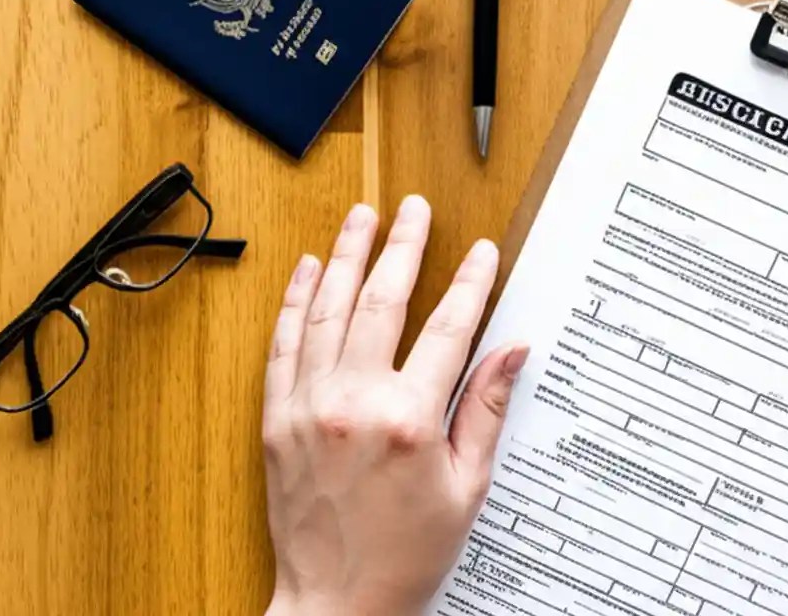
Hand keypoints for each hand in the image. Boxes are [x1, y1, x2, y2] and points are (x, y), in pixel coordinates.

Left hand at [261, 200, 527, 615]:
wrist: (337, 604)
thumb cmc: (406, 554)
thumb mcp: (466, 486)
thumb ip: (484, 409)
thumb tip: (510, 350)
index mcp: (410, 419)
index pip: (449, 329)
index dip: (470, 284)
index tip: (481, 253)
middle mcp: (354, 402)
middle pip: (383, 302)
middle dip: (403, 247)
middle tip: (414, 210)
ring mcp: (309, 406)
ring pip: (329, 310)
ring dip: (346, 256)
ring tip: (361, 217)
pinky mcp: (276, 419)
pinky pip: (284, 344)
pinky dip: (296, 302)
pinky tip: (308, 269)